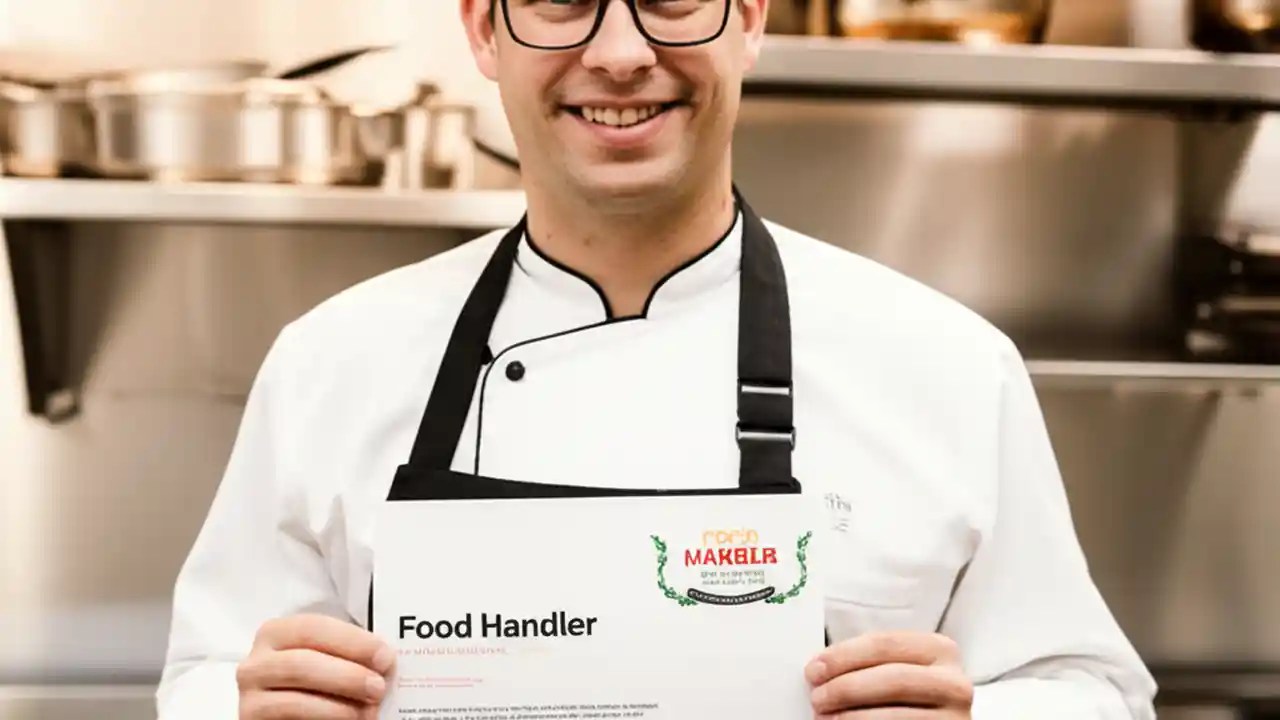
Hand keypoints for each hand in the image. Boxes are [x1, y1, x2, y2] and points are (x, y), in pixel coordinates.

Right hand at [237, 613, 395, 719]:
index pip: (313, 628)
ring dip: (339, 706)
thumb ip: (349, 655)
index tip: (384, 656)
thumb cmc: (315, 684)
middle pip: (302, 664)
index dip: (352, 641)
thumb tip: (385, 660)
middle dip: (348, 675)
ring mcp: (250, 697)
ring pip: (295, 700)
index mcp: (277, 633)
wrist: (297, 712)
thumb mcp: (329, 660)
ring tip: (369, 711)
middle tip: (379, 687)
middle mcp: (256, 663)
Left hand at [805, 631, 972, 718]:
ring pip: (894, 714)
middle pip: (892, 678)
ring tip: (824, 718)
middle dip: (846, 688)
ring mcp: (955, 716)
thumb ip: (868, 662)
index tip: (814, 669)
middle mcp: (954, 682)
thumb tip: (820, 668)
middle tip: (817, 697)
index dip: (844, 656)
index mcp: (940, 649)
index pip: (885, 644)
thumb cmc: (906, 695)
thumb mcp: (895, 667)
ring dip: (851, 717)